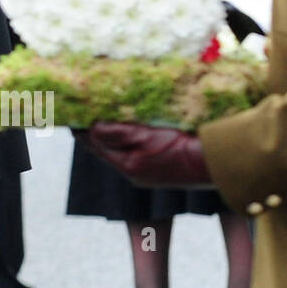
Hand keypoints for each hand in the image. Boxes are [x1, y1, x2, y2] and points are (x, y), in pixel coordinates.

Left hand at [79, 121, 211, 186]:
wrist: (215, 162)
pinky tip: (126, 130)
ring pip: (119, 151)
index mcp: (128, 166)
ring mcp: (146, 173)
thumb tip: (91, 128)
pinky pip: (133, 152)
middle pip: (105, 150)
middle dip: (93, 133)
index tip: (71, 115)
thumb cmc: (182, 146)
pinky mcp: (158, 169)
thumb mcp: (146, 136)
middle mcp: (134, 173)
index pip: (96, 145)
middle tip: (80, 114)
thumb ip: (118, 133)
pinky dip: (125, 140)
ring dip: (109, 136)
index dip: (82, 130)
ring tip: (99, 119)